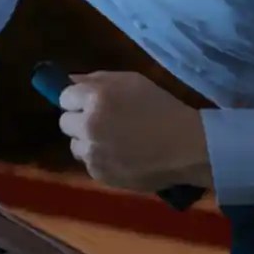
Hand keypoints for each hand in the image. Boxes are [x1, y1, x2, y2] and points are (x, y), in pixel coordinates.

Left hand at [58, 71, 213, 192]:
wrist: (189, 147)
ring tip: (115, 142)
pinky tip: (122, 157)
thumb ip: (96, 79)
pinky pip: (89, 164)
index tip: (92, 104)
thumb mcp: (132, 82)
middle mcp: (88, 125)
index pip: (64, 97)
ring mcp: (92, 152)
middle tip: (104, 123)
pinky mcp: (99, 174)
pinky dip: (101, 160)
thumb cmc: (163, 108)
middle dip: (80, 121)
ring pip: (75, 145)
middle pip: (65, 122)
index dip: (78, 100)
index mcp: (95, 98)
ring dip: (88, 142)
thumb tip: (69, 80)